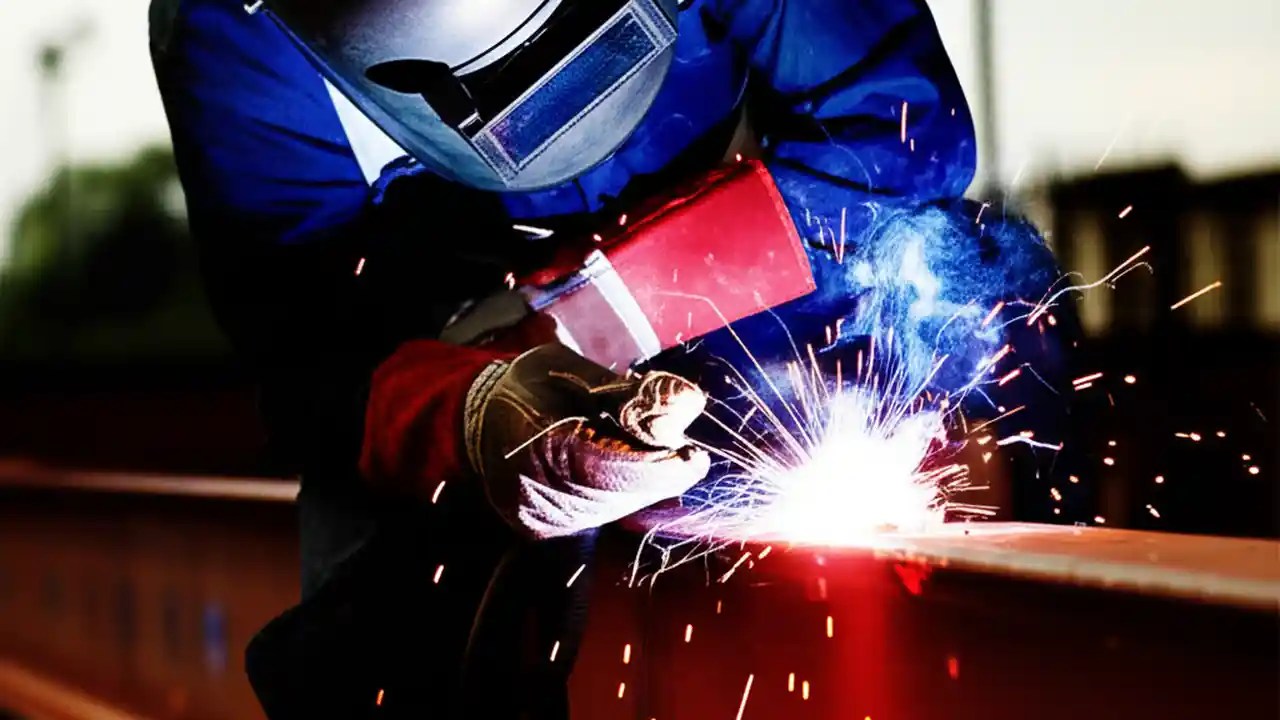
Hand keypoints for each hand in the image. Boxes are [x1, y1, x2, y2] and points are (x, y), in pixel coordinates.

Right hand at [465, 344, 709, 538]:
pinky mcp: (543, 529)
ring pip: (616, 508)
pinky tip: (621, 467)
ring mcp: (540, 518)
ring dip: (642, 483)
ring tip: (644, 451)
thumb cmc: (529, 387)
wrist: (477, 418)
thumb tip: (689, 402)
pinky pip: (600, 513)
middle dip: (659, 472)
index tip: (696, 456)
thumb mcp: (575, 371)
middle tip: (678, 448)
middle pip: (623, 495)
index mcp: (540, 447)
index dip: (665, 468)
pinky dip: (620, 491)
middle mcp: (538, 495)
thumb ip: (630, 392)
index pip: (619, 471)